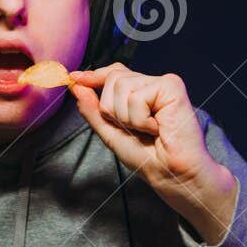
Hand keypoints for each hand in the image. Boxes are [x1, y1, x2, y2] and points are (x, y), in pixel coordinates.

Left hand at [69, 63, 237, 245]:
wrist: (172, 173)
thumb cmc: (148, 157)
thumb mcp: (111, 133)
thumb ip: (93, 110)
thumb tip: (76, 86)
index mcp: (139, 93)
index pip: (112, 73)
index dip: (93, 76)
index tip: (74, 78)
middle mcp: (150, 84)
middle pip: (112, 80)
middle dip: (113, 110)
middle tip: (136, 129)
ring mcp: (162, 83)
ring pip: (121, 88)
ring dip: (128, 118)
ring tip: (149, 130)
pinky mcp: (171, 86)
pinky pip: (137, 96)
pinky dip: (140, 119)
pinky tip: (158, 127)